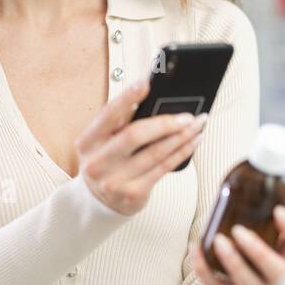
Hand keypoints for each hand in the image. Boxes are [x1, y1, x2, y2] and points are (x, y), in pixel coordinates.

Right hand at [75, 77, 207, 215]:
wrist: (99, 201)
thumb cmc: (107, 162)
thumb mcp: (102, 142)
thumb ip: (120, 123)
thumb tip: (155, 99)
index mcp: (87, 141)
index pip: (108, 115)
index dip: (127, 97)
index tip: (145, 83)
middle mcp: (97, 162)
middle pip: (135, 135)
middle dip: (166, 123)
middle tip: (188, 115)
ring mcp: (115, 180)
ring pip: (155, 153)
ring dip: (182, 137)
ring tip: (197, 125)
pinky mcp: (133, 194)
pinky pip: (163, 168)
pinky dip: (182, 153)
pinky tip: (192, 142)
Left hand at [189, 205, 284, 284]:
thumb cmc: (261, 256)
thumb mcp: (271, 241)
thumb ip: (262, 220)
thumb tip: (238, 182)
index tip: (277, 210)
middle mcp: (275, 277)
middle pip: (273, 268)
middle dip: (256, 250)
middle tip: (238, 230)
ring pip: (244, 280)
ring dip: (231, 260)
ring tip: (217, 240)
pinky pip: (214, 284)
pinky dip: (202, 267)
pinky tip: (195, 247)